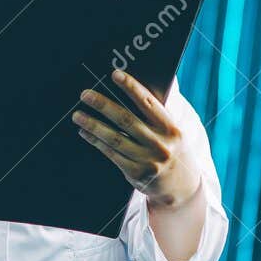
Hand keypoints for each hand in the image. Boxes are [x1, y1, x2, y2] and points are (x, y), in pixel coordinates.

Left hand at [73, 69, 201, 207]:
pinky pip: (111, 154)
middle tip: (85, 95)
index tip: (115, 74)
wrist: (183, 186)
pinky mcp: (136, 173)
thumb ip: (157, 113)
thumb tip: (135, 88)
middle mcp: (160, 143)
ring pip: (114, 138)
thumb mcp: (173, 132)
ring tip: (77, 115)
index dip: (131, 87)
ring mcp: (148, 160)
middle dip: (103, 105)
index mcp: (171, 128)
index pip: (148, 103)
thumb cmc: (172, 150)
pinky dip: (96, 142)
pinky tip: (85, 132)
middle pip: (126, 120)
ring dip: (93, 125)